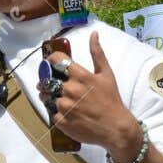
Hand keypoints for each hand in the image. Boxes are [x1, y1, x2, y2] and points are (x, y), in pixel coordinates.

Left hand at [40, 32, 143, 157]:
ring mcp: (65, 106)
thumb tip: (93, 34)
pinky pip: (51, 113)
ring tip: (62, 100)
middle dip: (49, 81)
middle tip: (56, 85)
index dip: (51, 60)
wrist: (115, 128)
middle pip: (48, 80)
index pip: (56, 61)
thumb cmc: (111, 100)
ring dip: (51, 97)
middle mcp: (70, 90)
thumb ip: (97, 53)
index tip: (52, 64)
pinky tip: (66, 113)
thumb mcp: (106, 74)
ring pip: (48, 97)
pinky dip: (56, 113)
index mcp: (80, 76)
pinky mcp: (61, 121)